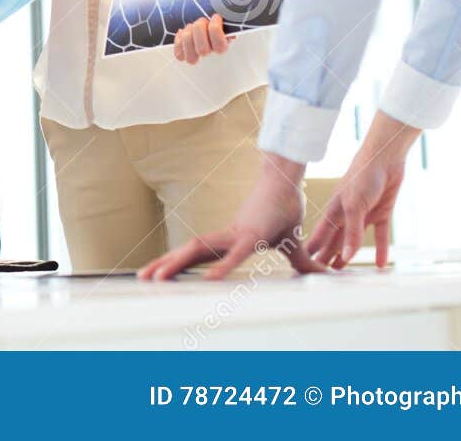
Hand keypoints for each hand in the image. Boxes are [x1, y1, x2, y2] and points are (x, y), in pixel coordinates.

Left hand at [138, 153, 323, 280]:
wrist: (287, 179)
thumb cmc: (285, 207)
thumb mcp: (291, 243)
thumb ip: (298, 261)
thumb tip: (318, 274)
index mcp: (231, 240)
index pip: (199, 255)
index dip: (180, 264)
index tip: (161, 275)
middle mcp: (226, 237)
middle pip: (190, 253)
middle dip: (166, 265)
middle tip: (142, 279)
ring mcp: (236, 234)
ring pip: (199, 251)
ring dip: (176, 263)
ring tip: (156, 278)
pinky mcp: (252, 233)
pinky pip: (235, 254)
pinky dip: (223, 267)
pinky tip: (210, 281)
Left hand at [172, 13, 229, 63]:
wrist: (204, 21)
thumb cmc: (215, 19)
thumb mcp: (224, 18)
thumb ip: (227, 22)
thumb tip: (228, 28)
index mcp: (222, 45)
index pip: (220, 46)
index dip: (216, 30)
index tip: (216, 17)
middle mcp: (210, 52)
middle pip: (203, 50)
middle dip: (200, 30)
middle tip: (202, 20)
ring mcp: (196, 54)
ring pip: (190, 56)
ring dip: (188, 35)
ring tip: (191, 25)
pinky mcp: (184, 54)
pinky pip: (179, 55)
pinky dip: (178, 42)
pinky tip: (181, 32)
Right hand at [306, 111, 418, 268]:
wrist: (385, 158)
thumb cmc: (363, 175)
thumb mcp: (354, 206)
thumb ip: (351, 233)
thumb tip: (347, 257)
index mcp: (334, 211)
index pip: (321, 236)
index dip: (313, 250)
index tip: (305, 265)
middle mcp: (346, 214)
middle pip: (335, 241)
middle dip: (328, 256)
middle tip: (321, 275)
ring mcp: (364, 214)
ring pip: (354, 240)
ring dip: (349, 255)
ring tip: (343, 271)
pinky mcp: (381, 213)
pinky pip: (380, 235)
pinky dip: (380, 249)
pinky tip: (380, 263)